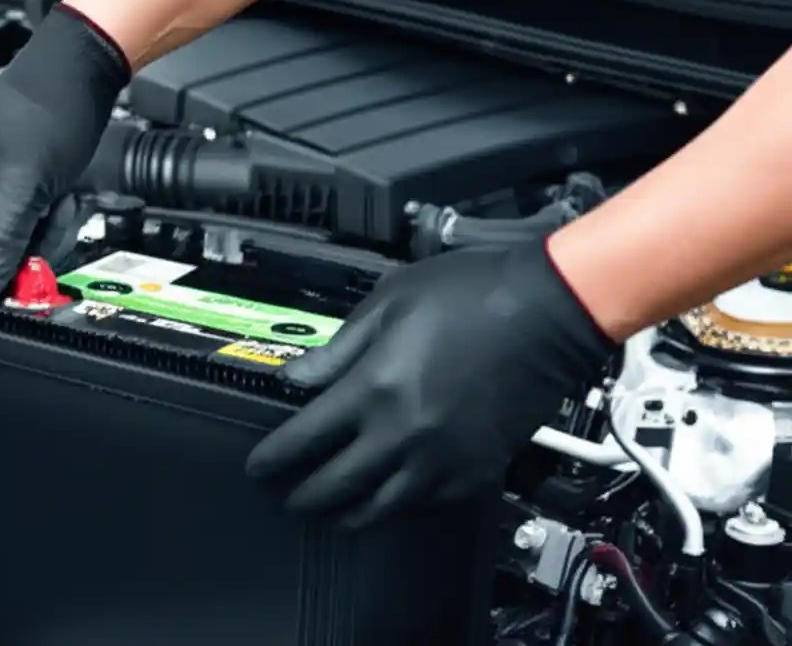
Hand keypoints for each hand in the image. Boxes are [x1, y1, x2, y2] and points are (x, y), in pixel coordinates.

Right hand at [0, 5, 128, 296]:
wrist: (84, 70)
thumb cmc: (45, 108)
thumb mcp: (20, 180)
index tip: (26, 285)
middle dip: (29, 248)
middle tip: (51, 218)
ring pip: (22, 247)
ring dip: (50, 232)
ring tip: (60, 199)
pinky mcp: (28, 192)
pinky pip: (41, 228)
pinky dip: (59, 219)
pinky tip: (67, 196)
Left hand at [246, 240, 612, 527]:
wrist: (550, 311)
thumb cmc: (469, 294)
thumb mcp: (389, 302)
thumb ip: (338, 348)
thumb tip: (295, 379)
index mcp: (373, 389)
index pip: (303, 441)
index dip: (271, 461)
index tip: (256, 469)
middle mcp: (402, 435)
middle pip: (334, 487)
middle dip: (300, 496)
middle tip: (284, 495)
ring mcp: (441, 460)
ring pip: (378, 509)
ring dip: (345, 512)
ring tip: (328, 509)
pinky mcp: (476, 472)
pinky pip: (424, 505)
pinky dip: (397, 506)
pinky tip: (385, 496)